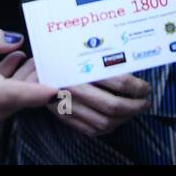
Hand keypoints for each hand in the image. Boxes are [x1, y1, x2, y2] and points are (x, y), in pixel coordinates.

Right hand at [11, 57, 151, 135]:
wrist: (30, 64)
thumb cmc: (59, 51)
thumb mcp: (82, 46)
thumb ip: (105, 55)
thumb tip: (134, 63)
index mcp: (80, 66)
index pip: (120, 82)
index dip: (139, 87)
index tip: (146, 87)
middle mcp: (72, 88)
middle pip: (114, 106)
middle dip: (136, 106)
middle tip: (145, 102)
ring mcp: (67, 105)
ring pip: (105, 122)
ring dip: (125, 119)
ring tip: (134, 111)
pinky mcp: (63, 116)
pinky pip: (91, 130)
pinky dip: (108, 128)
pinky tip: (116, 120)